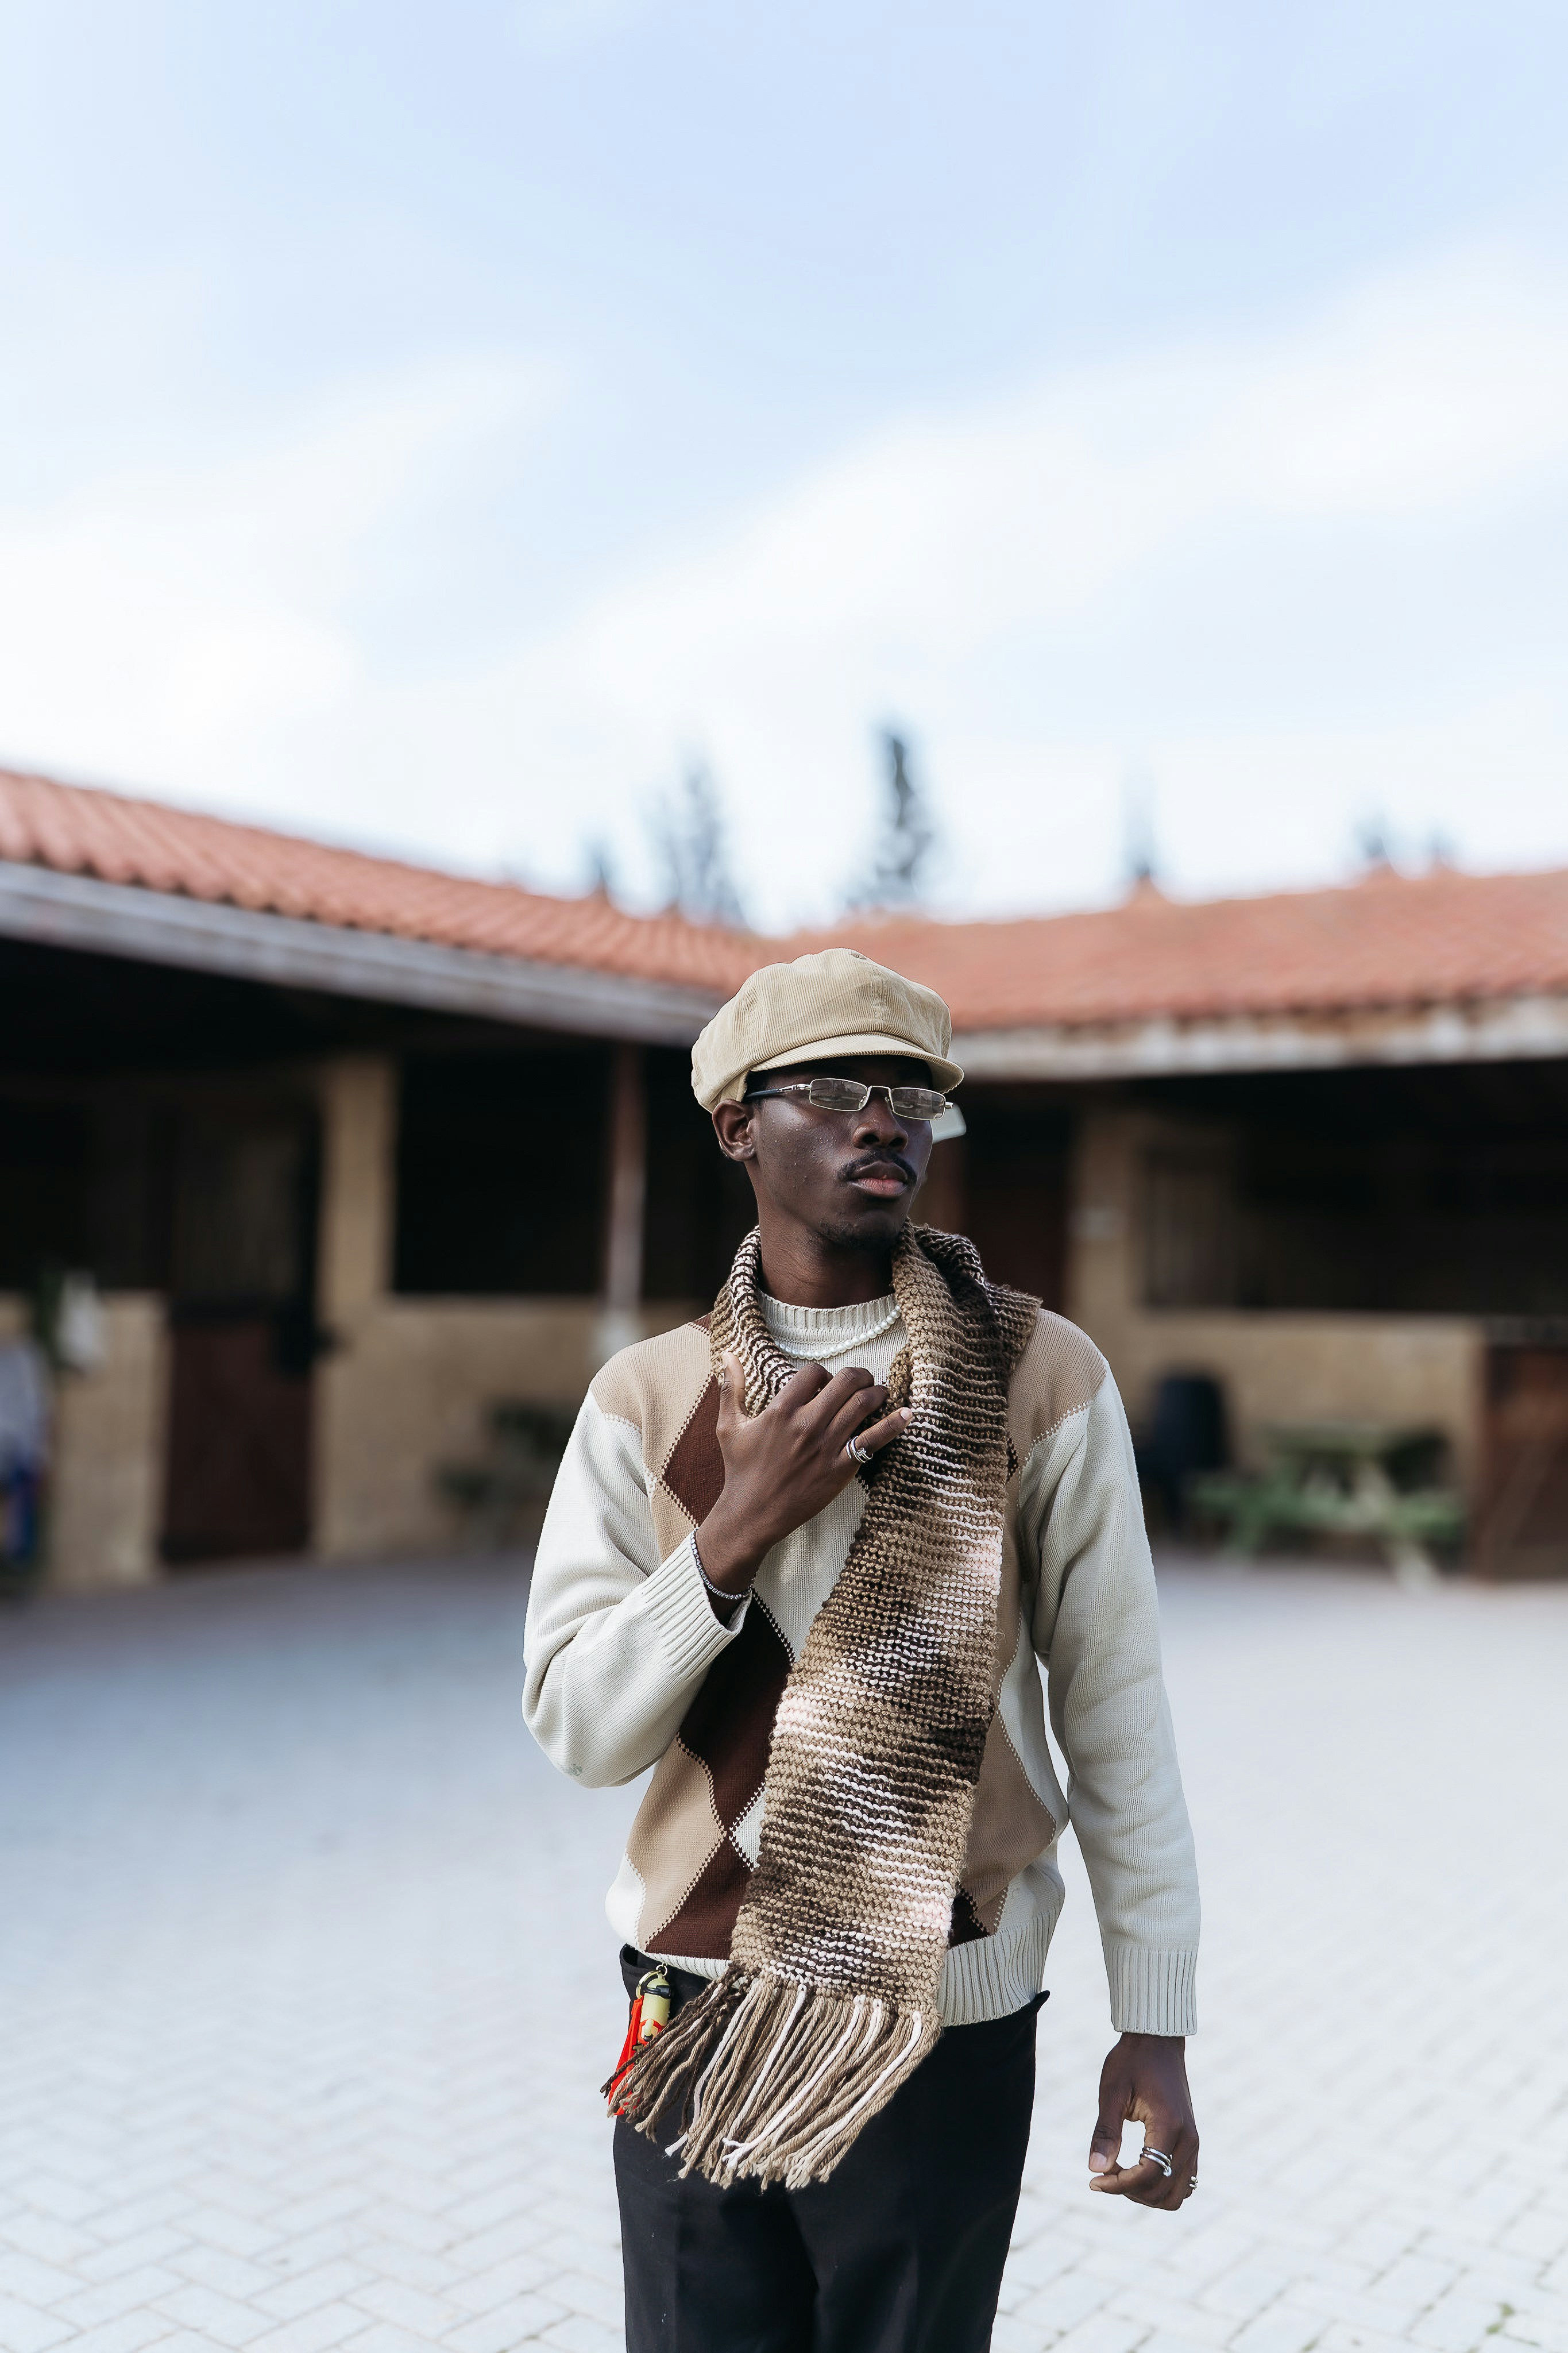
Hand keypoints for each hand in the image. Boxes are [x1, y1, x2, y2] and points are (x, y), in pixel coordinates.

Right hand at [695, 1349, 910, 1597]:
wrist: (752, 1514)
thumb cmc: (740, 1470)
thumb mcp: (730, 1427)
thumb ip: (732, 1388)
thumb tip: (727, 1354)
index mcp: (781, 1410)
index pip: (814, 1372)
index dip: (823, 1373)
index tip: (824, 1384)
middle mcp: (807, 1424)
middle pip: (847, 1382)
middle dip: (860, 1375)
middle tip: (863, 1380)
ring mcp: (827, 1446)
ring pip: (864, 1404)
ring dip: (878, 1393)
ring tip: (880, 1393)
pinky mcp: (841, 1468)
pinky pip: (874, 1440)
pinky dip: (894, 1424)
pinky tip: (907, 1414)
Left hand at [1088, 2034, 1197, 2210]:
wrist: (1158, 2042)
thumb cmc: (1132, 2062)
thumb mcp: (1113, 2092)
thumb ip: (1106, 2131)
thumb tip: (1095, 2169)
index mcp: (1170, 2126)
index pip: (1147, 2174)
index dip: (1119, 2184)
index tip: (1094, 2180)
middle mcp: (1189, 2140)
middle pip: (1163, 2191)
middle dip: (1130, 2192)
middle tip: (1103, 2175)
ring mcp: (1193, 2143)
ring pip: (1176, 2194)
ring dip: (1146, 2194)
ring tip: (1119, 2175)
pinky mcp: (1191, 2143)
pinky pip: (1182, 2182)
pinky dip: (1159, 2186)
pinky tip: (1134, 2170)